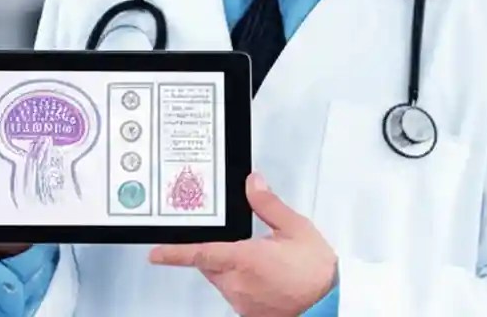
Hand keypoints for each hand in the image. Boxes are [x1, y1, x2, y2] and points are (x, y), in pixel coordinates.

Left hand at [149, 173, 336, 316]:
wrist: (331, 306)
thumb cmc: (317, 273)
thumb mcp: (296, 229)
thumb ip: (269, 205)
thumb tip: (253, 183)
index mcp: (244, 259)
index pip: (199, 253)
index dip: (174, 252)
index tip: (155, 253)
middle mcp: (237, 283)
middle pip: (209, 263)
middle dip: (213, 250)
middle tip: (236, 241)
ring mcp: (242, 302)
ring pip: (221, 279)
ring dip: (230, 267)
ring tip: (261, 259)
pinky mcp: (249, 313)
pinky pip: (235, 293)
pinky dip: (242, 282)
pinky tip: (264, 277)